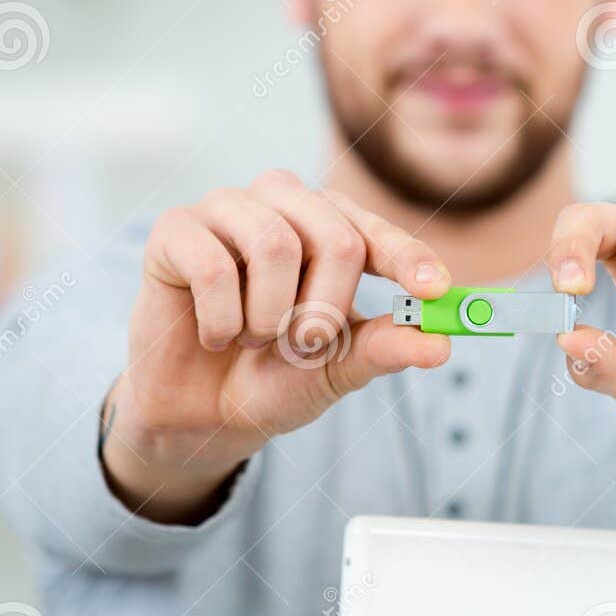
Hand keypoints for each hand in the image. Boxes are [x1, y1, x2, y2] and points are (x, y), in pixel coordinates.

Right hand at [102, 170, 451, 522]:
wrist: (200, 412)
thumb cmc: (273, 376)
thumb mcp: (337, 368)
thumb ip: (384, 348)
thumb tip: (440, 345)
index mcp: (328, 224)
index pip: (375, 232)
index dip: (407, 258)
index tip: (435, 289)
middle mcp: (281, 203)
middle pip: (335, 237)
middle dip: (326, 311)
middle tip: (303, 346)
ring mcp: (226, 209)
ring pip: (275, 246)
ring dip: (270, 317)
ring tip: (254, 339)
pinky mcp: (175, 230)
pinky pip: (213, 268)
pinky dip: (222, 321)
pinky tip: (215, 335)